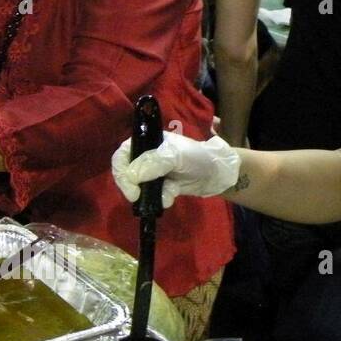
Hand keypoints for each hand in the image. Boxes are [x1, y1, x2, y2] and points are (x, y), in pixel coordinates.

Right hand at [110, 132, 241, 208]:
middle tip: (137, 197)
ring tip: (164, 197)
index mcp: (145, 142)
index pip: (122, 155)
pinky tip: (171, 197)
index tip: (130, 186)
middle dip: (132, 186)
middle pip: (125, 172)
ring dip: (147, 194)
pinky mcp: (161, 186)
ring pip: (137, 186)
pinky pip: (152, 195)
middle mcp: (145, 157)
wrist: (219, 173)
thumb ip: (152, 163)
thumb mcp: (175, 156)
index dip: (121, 171)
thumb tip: (130, 176)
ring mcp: (152, 173)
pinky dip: (160, 198)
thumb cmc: (197, 157)